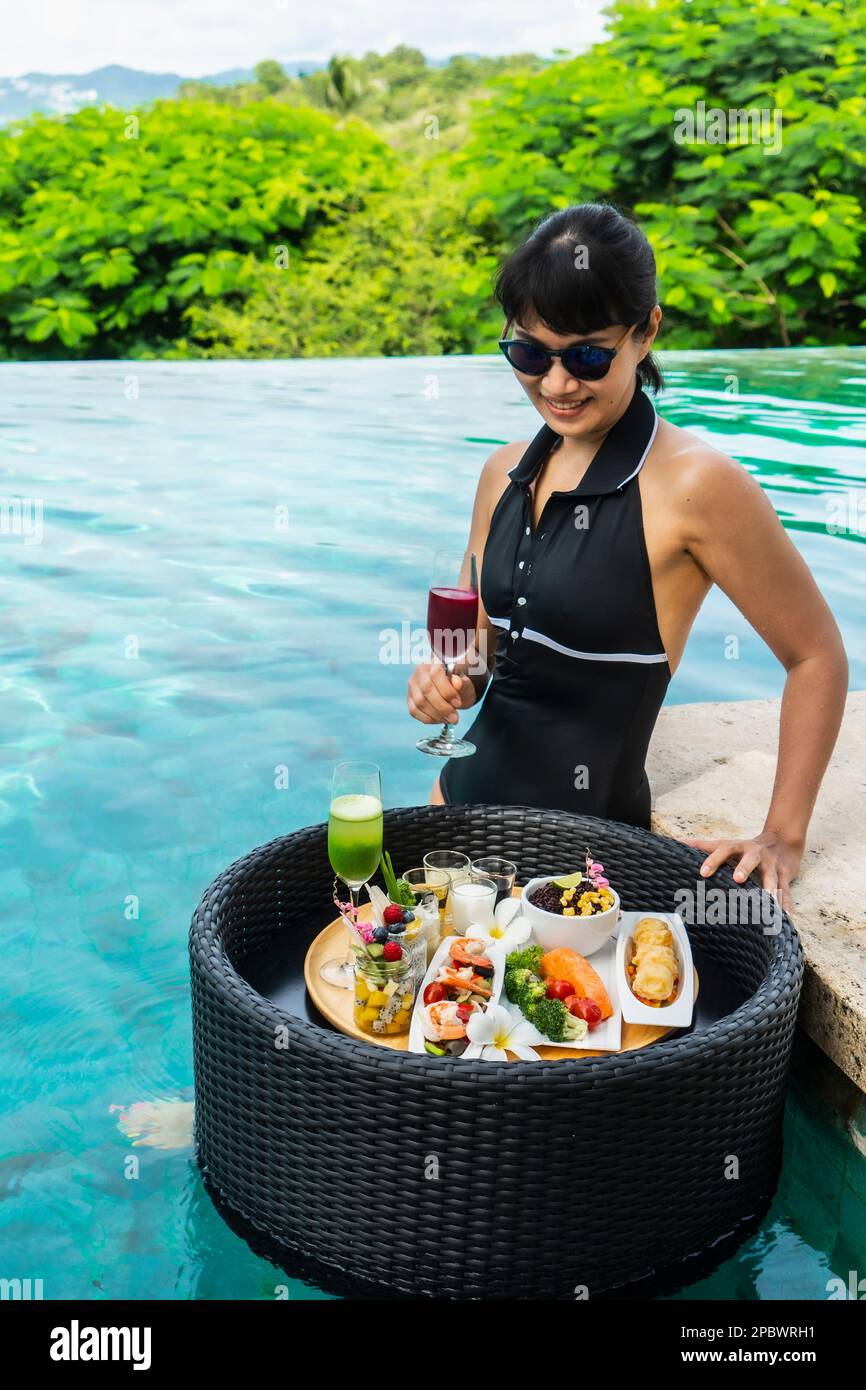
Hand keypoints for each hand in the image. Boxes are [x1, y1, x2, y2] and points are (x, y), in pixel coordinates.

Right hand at [407, 662, 474, 724]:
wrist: (451, 690)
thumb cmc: (458, 685)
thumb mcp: (465, 683)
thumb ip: (463, 682)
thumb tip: (457, 682)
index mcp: (434, 663)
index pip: (436, 675)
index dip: (447, 691)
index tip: (458, 703)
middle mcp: (420, 672)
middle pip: (426, 690)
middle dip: (442, 707)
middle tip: (455, 718)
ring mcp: (412, 686)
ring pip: (419, 703)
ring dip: (436, 715)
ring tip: (449, 720)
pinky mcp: (409, 699)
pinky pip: (414, 711)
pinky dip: (428, 719)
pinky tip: (439, 719)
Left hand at [681, 831, 801, 912]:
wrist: (782, 841)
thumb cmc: (746, 848)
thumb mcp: (726, 844)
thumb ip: (702, 845)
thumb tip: (677, 842)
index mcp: (739, 847)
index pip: (724, 850)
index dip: (713, 859)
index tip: (703, 872)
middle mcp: (756, 854)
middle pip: (751, 859)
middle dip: (745, 868)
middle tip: (737, 879)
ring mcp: (772, 864)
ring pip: (772, 877)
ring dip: (770, 889)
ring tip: (768, 903)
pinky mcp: (785, 875)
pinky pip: (786, 890)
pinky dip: (785, 904)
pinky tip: (785, 917)